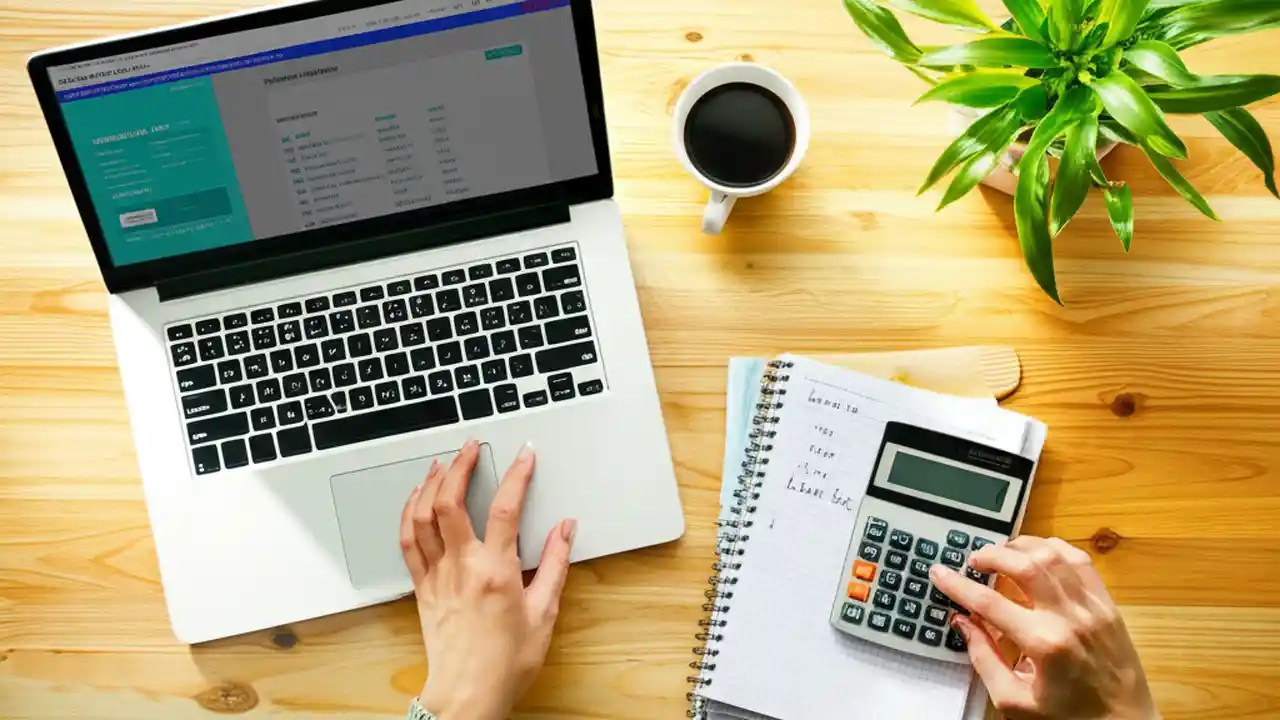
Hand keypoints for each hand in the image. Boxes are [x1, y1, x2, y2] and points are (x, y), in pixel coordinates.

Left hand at [400, 441, 575, 719]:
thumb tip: (565, 529)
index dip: (516, 474)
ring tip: (441, 464)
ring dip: (429, 484)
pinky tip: (416, 500)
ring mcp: (437, 576)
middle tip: (470, 446)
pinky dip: (409, 514)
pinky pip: (407, 542)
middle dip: (459, 466)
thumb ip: (554, 565)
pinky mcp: (422, 588)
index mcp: (495, 572)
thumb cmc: (506, 662)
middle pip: (450, 502)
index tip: (524, 455)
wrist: (467, 695)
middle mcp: (461, 568)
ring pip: (421, 517)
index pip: (505, 508)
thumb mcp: (544, 613)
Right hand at [930, 536, 1158, 719]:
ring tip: (1003, 553)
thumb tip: (963, 623)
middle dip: (991, 555)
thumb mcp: (1014, 702)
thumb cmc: (1068, 719)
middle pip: (1024, 565)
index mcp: (1043, 644)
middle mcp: (1069, 618)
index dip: (958, 585)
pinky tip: (1039, 553)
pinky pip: (1081, 562)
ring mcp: (1093, 608)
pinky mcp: (1108, 606)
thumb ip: (984, 659)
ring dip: (1022, 546)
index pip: (989, 603)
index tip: (940, 573)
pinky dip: (1056, 549)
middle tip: (973, 560)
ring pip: (1053, 555)